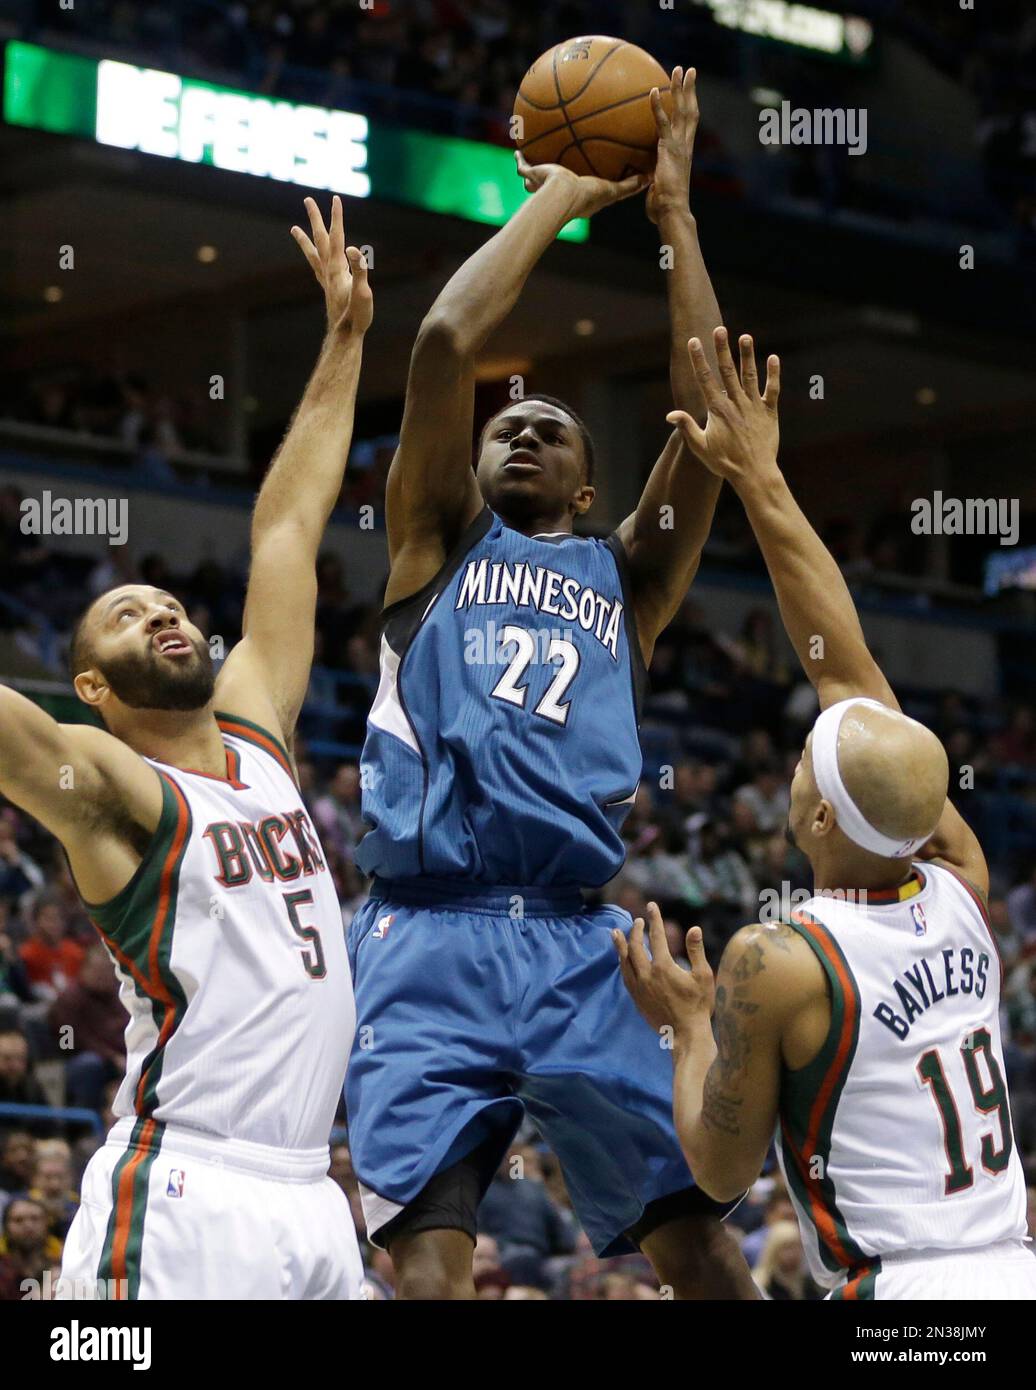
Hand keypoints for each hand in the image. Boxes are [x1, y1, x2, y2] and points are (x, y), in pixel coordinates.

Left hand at [291, 195, 372, 336]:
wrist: (345, 336)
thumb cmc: (357, 316)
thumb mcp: (363, 292)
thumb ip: (359, 270)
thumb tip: (353, 249)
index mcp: (337, 269)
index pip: (337, 237)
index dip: (336, 217)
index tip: (335, 199)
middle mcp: (328, 271)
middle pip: (320, 239)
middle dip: (315, 219)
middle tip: (307, 200)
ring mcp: (326, 279)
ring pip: (313, 253)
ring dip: (305, 238)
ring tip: (294, 228)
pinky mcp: (328, 287)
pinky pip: (317, 266)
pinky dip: (312, 256)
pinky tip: (313, 256)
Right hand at [515, 149, 647, 218]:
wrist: (561, 195)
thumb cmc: (585, 195)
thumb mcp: (611, 190)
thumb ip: (628, 185)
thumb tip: (647, 178)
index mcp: (574, 195)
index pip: (577, 187)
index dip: (580, 181)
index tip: (584, 173)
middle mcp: (556, 190)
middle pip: (554, 181)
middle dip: (553, 175)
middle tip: (556, 165)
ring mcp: (542, 184)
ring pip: (535, 176)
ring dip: (533, 170)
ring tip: (533, 154)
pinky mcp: (532, 176)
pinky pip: (522, 166)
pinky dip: (519, 160)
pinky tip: (517, 149)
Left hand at [612, 902, 714, 1036]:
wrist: (686, 1035)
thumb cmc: (699, 1005)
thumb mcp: (703, 976)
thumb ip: (696, 951)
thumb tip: (694, 928)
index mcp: (664, 966)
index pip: (657, 936)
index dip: (654, 919)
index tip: (651, 906)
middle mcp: (647, 974)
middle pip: (636, 946)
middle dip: (636, 931)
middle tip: (638, 921)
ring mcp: (639, 987)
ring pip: (625, 961)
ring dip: (621, 945)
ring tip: (615, 933)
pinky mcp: (636, 998)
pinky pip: (625, 976)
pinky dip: (622, 963)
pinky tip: (622, 960)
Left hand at [646, 66, 697, 223]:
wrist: (671, 211)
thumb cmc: (663, 208)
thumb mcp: (657, 188)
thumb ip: (653, 179)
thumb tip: (644, 181)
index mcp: (685, 152)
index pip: (690, 124)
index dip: (690, 106)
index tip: (689, 91)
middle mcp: (686, 145)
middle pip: (691, 111)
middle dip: (690, 89)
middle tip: (689, 71)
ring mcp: (679, 146)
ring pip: (682, 110)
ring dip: (680, 89)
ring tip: (678, 70)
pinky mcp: (668, 148)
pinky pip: (662, 122)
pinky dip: (658, 106)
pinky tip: (653, 90)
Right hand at [667, 328, 779, 485]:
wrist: (754, 474)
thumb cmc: (725, 462)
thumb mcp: (700, 447)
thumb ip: (687, 427)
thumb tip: (669, 414)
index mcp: (718, 410)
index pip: (705, 379)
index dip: (698, 359)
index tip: (694, 341)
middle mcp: (736, 403)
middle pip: (727, 370)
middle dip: (722, 349)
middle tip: (719, 329)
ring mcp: (754, 406)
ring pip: (750, 375)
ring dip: (747, 355)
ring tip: (745, 337)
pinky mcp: (770, 412)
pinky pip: (772, 389)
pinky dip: (773, 374)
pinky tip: (773, 358)